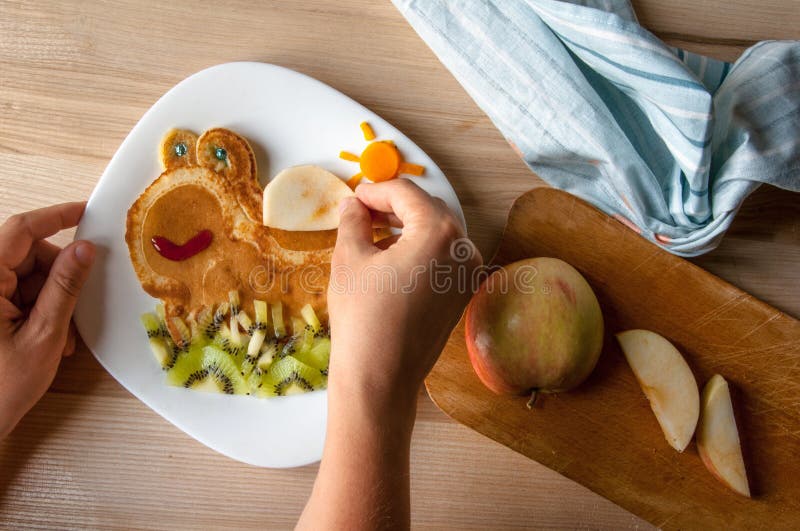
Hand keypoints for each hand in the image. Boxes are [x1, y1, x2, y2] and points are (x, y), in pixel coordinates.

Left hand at [0, 203, 94, 438]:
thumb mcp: (43, 335)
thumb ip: (65, 288)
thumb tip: (86, 249)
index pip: (20, 230)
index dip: (55, 216)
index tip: (86, 211)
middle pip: (26, 255)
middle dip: (58, 276)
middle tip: (78, 306)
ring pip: (26, 276)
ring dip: (50, 299)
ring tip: (62, 337)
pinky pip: (17, 295)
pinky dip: (38, 310)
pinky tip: (48, 339)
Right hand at [298, 179, 480, 529]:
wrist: (381, 377)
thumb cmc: (362, 317)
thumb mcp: (350, 258)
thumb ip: (354, 220)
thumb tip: (354, 203)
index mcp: (439, 232)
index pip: (407, 193)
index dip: (376, 190)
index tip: (354, 196)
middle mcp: (464, 248)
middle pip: (428, 209)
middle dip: (394, 206)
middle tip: (361, 212)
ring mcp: (468, 273)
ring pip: (438, 232)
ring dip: (408, 226)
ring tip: (373, 233)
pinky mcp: (463, 293)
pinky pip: (444, 256)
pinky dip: (420, 248)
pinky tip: (392, 257)